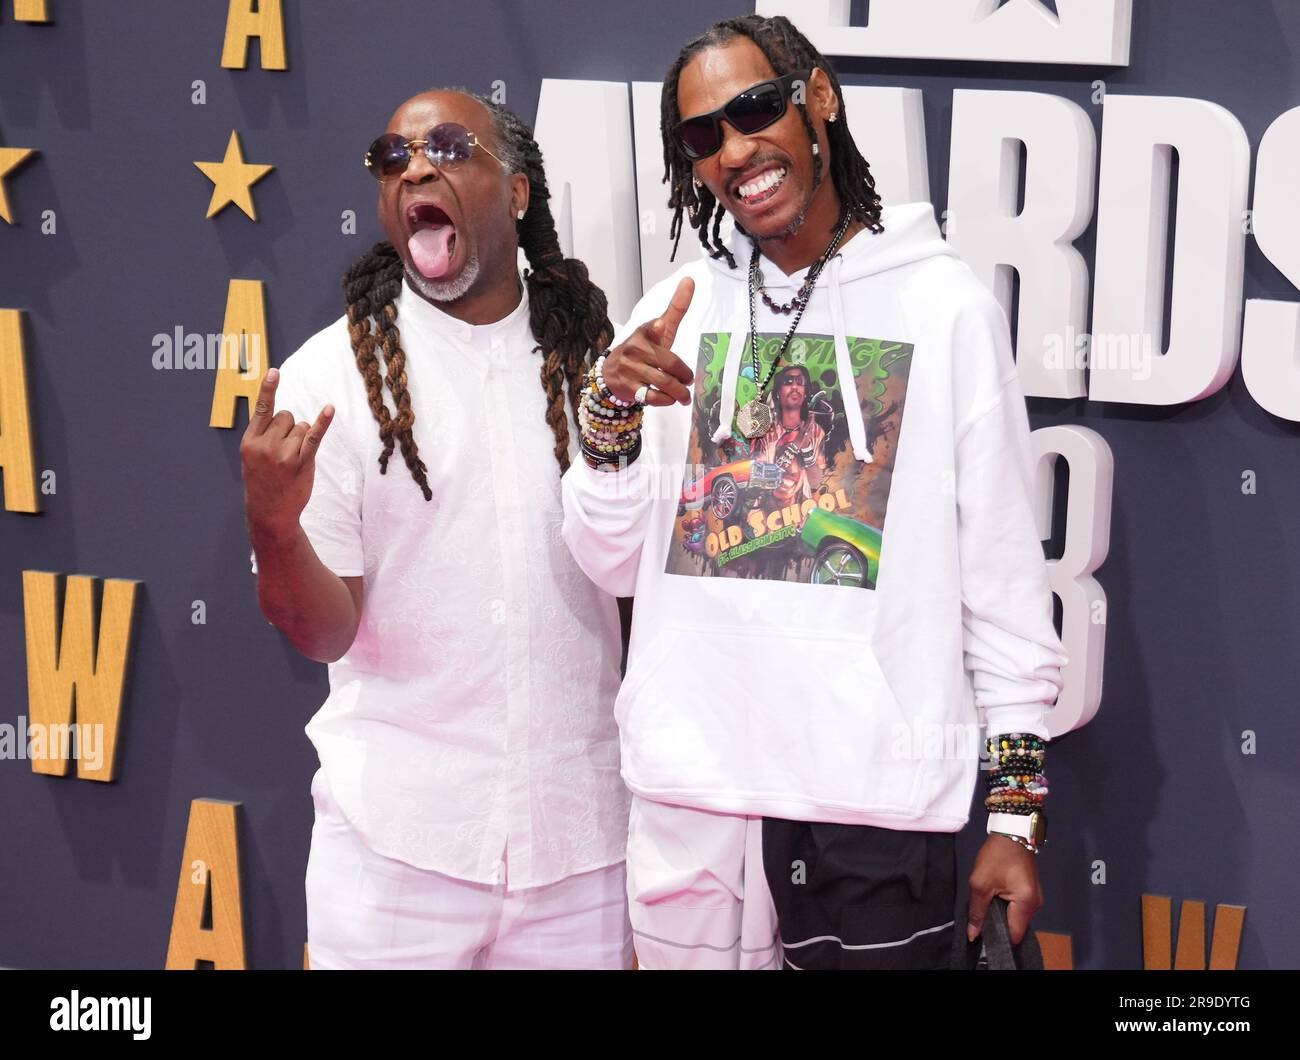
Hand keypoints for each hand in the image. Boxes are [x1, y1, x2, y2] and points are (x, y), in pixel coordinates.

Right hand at [240, 368, 334, 537]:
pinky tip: (329, 409)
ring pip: (301, 427)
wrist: (269, 513)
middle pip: (287, 416)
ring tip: (290, 462)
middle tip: (282, 453)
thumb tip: (291, 417)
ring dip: (301, 439)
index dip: (269, 389)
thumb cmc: (263, 482)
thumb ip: (264, 436)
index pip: (262, 410)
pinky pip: (314, 436)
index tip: (275, 371)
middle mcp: (265, 446)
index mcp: (249, 442)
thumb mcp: (252, 458)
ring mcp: (283, 455)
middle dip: (289, 429)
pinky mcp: (301, 463)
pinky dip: (323, 422)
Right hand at [602, 276, 695, 406]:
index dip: (661, 323)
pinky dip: (665, 400)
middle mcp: (636, 347)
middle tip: (689, 381)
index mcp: (646, 332)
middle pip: (669, 363)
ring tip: (684, 396)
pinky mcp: (627, 386)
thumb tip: (690, 280)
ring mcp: (630, 368)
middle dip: (684, 375)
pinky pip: (652, 396)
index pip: (657, 325)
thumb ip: (675, 310)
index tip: (667, 315)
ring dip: (678, 391)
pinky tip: (669, 399)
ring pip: (663, 382)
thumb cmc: (643, 350)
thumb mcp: (659, 330)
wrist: (611, 373)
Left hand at [966, 833, 1042, 945]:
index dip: (998, 938)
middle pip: (1016, 927)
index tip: (982, 936)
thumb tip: (973, 934)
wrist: (1011, 832)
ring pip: (1016, 917)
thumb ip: (977, 912)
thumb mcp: (980, 884)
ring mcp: (1035, 898)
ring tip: (986, 908)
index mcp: (1026, 904)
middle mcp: (1035, 905)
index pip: (1014, 935)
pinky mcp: (1030, 892)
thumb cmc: (996, 856)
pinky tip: (994, 900)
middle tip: (981, 919)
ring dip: (1001, 915)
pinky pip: (1018, 908)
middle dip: (998, 926)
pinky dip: (1006, 907)